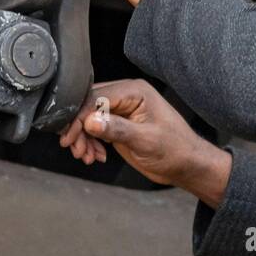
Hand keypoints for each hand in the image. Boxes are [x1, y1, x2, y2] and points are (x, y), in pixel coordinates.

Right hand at [60, 79, 231, 207]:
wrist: (185, 164)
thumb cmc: (175, 149)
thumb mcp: (145, 141)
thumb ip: (117, 129)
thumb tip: (90, 120)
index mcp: (135, 91)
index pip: (96, 97)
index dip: (79, 117)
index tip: (69, 137)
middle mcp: (126, 96)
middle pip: (88, 105)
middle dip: (78, 128)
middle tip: (75, 149)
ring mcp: (122, 109)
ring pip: (88, 117)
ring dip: (83, 137)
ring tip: (86, 156)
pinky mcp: (119, 123)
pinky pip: (95, 128)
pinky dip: (90, 142)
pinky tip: (95, 156)